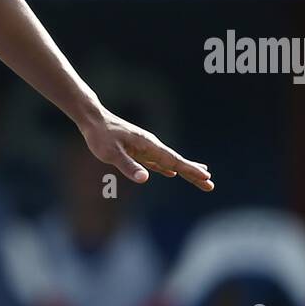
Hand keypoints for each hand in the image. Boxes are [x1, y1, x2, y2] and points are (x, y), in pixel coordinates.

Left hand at [80, 110, 213, 190]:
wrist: (94, 120)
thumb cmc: (100, 136)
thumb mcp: (111, 154)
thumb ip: (128, 166)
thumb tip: (144, 179)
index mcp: (148, 146)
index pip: (174, 161)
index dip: (190, 170)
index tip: (206, 177)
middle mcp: (151, 146)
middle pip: (177, 162)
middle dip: (193, 174)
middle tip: (210, 186)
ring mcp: (145, 149)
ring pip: (169, 163)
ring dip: (185, 171)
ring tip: (201, 177)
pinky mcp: (138, 151)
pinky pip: (158, 162)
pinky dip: (168, 168)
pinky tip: (172, 173)